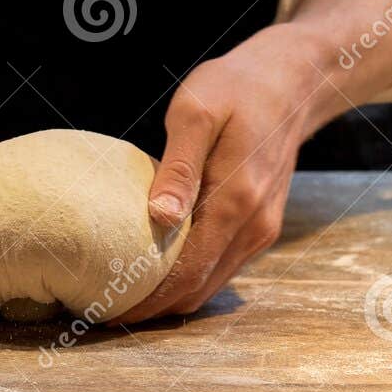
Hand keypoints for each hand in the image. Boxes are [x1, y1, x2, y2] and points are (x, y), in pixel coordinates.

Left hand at [116, 0, 391, 323]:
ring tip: (120, 297)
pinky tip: (156, 271)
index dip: (143, 301)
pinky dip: (189, 278)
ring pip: (210, 284)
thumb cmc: (235, 87)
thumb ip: (177, 167)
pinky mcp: (261, 225)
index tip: (101, 311)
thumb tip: (158, 219)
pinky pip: (221, 266)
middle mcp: (253, 226)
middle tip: (98, 311)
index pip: (184, 274)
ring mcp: (261, 229)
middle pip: (196, 290)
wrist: (292, 80)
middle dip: (150, 308)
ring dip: (169, 298)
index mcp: (235, 201)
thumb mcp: (196, 112)